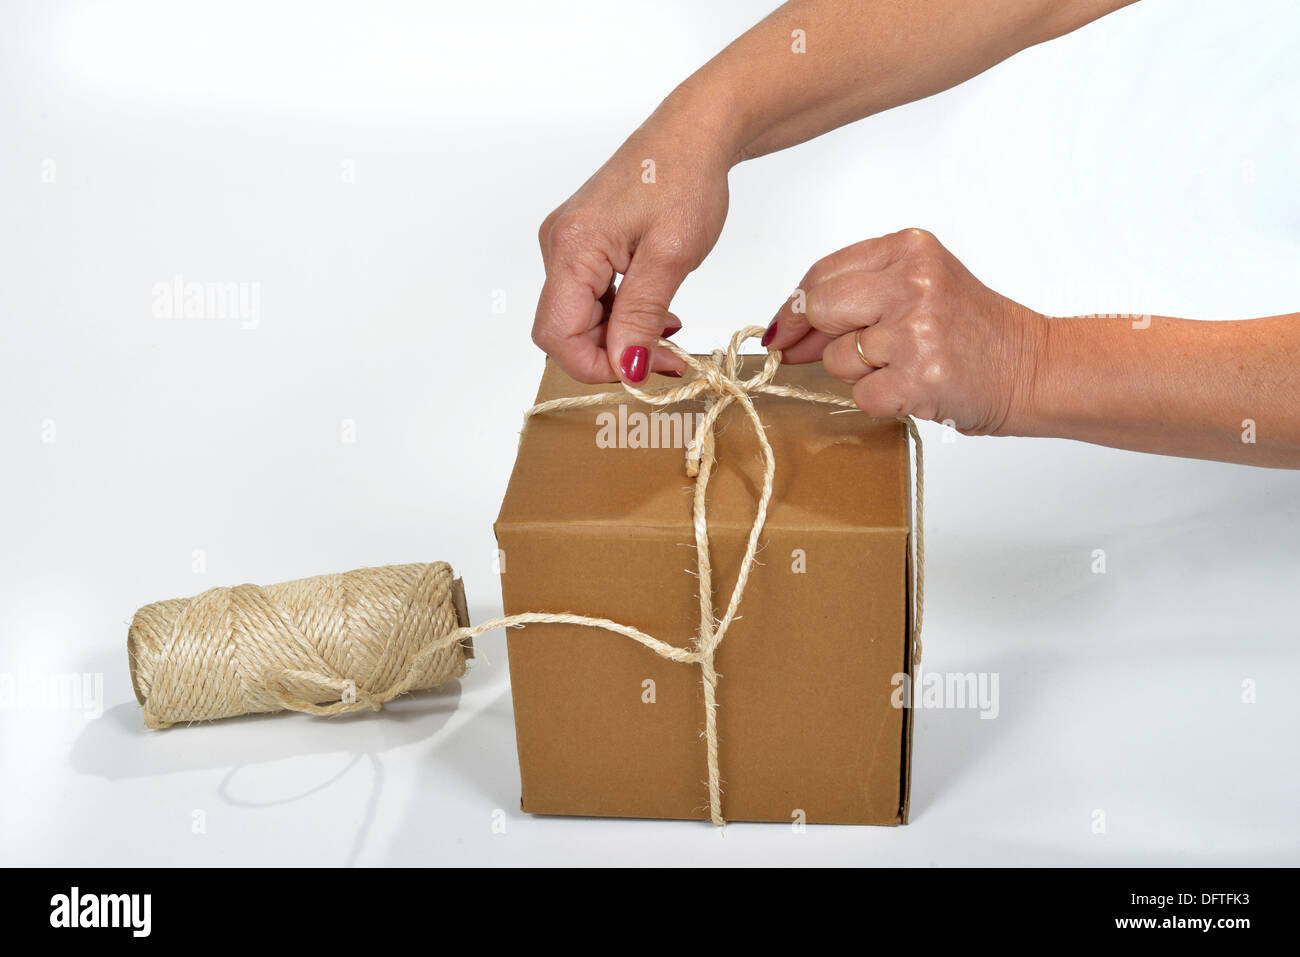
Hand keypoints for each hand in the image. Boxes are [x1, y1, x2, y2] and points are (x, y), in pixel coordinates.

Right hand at [533, 92, 734, 383]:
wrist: (693, 133)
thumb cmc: (685, 179)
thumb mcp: (671, 257)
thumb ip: (642, 317)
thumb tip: (624, 369)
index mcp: (572, 248)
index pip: (558, 335)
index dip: (597, 366)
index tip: (643, 372)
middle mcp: (557, 246)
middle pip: (565, 330)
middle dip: (612, 354)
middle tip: (667, 359)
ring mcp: (566, 244)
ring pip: (579, 317)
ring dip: (621, 336)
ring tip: (669, 335)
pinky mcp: (582, 243)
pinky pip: (590, 297)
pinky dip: (621, 315)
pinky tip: (656, 313)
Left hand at [763, 228, 1046, 434]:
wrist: (1034, 367)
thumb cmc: (975, 331)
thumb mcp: (922, 286)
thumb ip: (858, 294)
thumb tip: (787, 330)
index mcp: (911, 249)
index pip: (823, 273)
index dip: (795, 307)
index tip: (783, 330)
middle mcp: (913, 282)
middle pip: (820, 309)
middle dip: (820, 339)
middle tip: (846, 354)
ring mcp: (916, 330)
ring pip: (837, 358)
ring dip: (860, 374)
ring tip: (904, 366)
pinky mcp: (920, 377)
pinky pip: (862, 396)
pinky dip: (881, 402)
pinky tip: (913, 389)